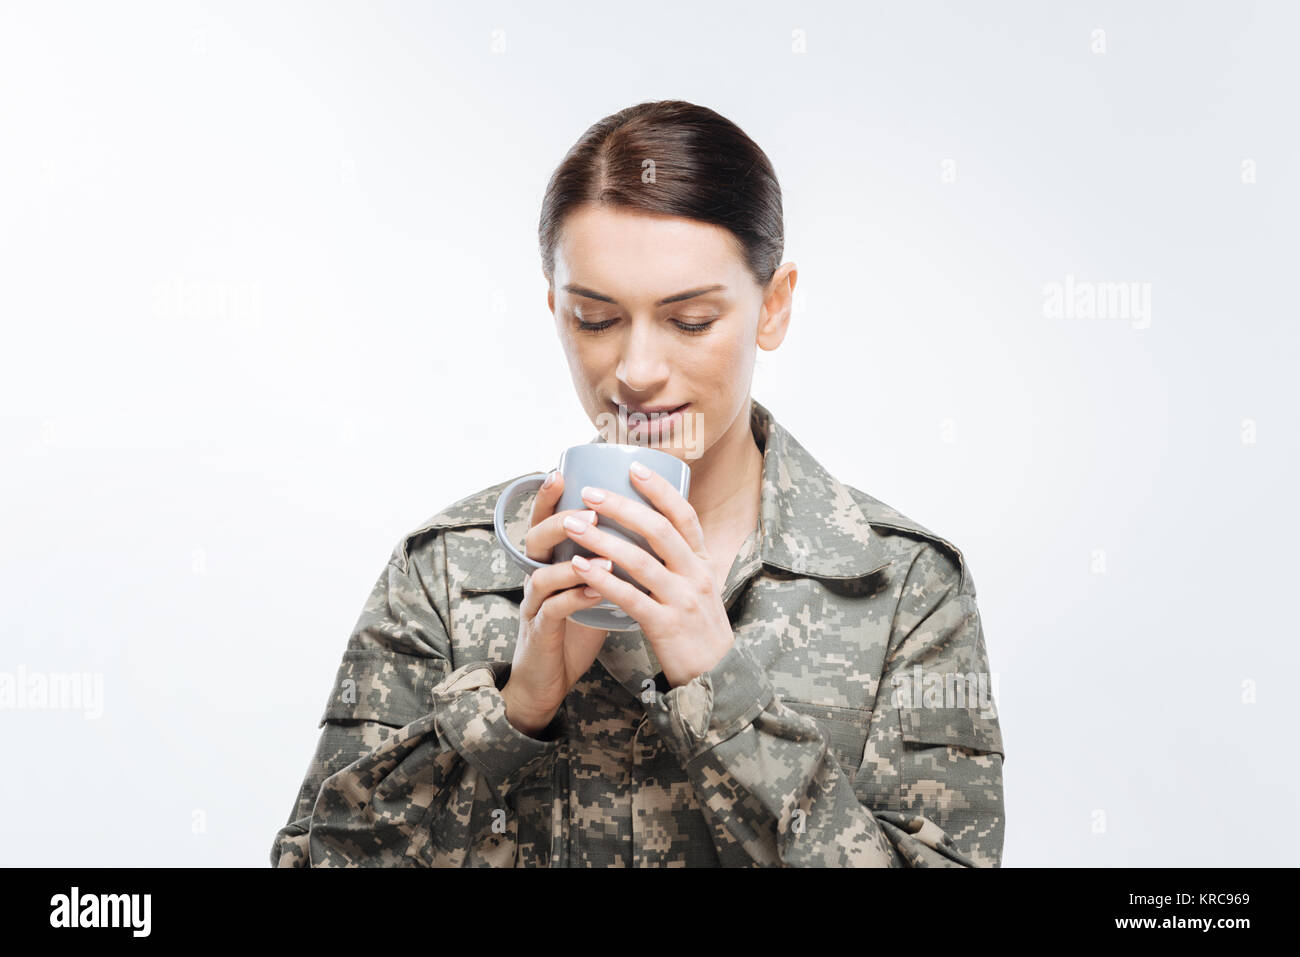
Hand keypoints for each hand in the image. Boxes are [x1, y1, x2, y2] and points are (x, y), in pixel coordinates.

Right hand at [502, 469, 612, 736]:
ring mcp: (535, 606)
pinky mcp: (540, 633)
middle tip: (591, 512)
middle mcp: (536, 577)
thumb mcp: (589, 586)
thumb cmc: (574, 628)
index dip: (548, 496)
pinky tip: (598, 592)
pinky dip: (575, 598)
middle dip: (560, 521)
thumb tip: (642, 527)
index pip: (543, 521)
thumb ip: (604, 560)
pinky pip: (553, 611)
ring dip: (572, 562)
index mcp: (549, 562)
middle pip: (535, 540)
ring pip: (541, 574)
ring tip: (603, 553)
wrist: (549, 680)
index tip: (561, 470)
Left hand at [561, 462, 734, 688]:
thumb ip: (679, 561)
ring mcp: (682, 600)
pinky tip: (579, 567)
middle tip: (589, 493)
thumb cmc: (699, 630)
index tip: (634, 468)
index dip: (660, 489)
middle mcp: (696, 575)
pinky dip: (603, 579)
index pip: (684, 515)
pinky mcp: (666, 626)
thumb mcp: (700, 588)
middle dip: (621, 507)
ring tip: (572, 526)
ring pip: (639, 560)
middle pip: (658, 530)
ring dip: (602, 539)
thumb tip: (651, 530)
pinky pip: (630, 597)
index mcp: (702, 562)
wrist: (717, 678)